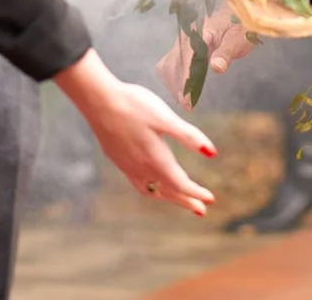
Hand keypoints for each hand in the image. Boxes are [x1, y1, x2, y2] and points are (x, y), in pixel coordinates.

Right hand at [55, 50, 216, 215]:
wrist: (99, 100)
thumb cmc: (134, 105)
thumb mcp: (165, 118)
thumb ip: (188, 136)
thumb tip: (212, 153)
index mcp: (155, 159)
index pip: (180, 184)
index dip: (197, 193)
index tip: (211, 199)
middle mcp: (140, 168)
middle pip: (167, 191)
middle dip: (185, 200)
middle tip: (200, 210)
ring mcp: (127, 165)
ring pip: (151, 189)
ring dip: (168, 196)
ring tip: (177, 198)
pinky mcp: (117, 158)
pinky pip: (137, 182)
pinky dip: (151, 187)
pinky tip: (151, 178)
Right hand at [156, 4, 256, 108]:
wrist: (239, 14)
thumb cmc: (241, 26)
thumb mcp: (238, 39)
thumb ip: (226, 52)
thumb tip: (216, 67)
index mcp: (198, 31)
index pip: (186, 57)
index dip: (184, 79)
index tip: (185, 99)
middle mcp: (186, 35)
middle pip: (171, 63)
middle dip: (176, 85)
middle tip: (187, 105)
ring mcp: (183, 41)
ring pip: (168, 64)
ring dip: (173, 83)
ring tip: (185, 100)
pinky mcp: (184, 46)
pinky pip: (172, 63)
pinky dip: (175, 78)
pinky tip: (184, 90)